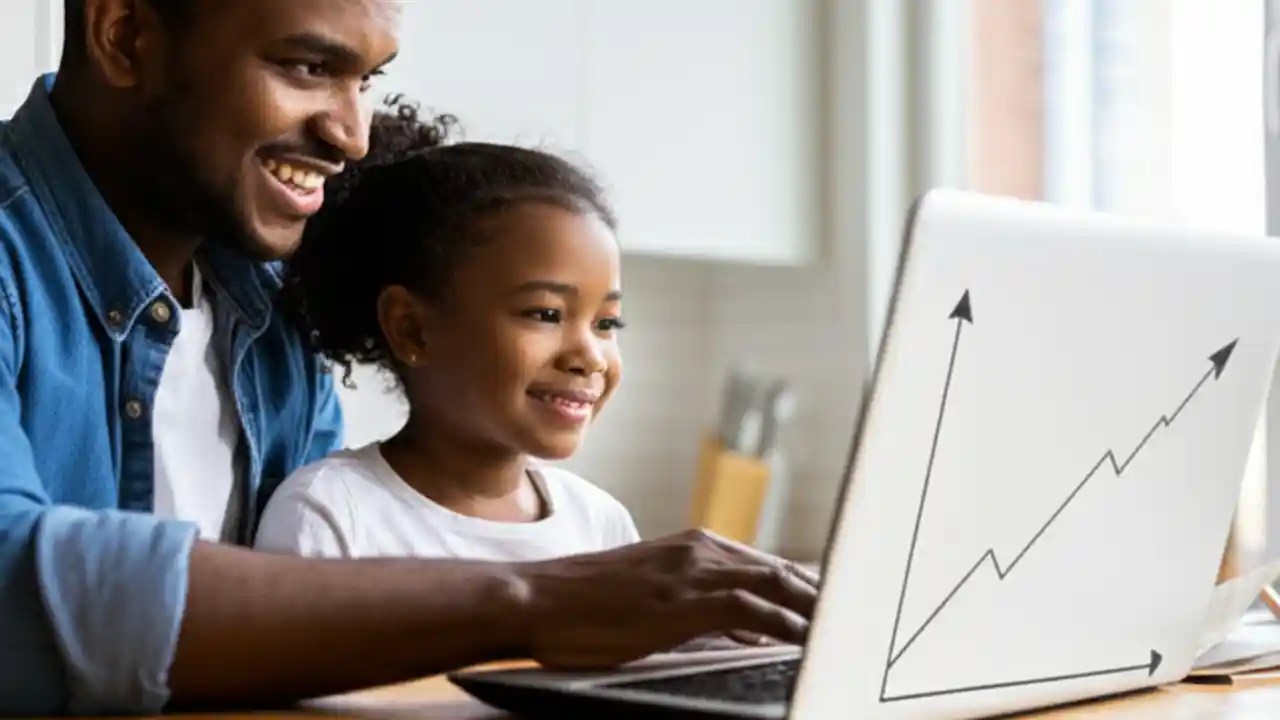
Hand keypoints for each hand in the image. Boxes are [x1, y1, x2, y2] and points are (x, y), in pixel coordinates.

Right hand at [515, 529, 818, 668]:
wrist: (535, 597)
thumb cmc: (584, 604)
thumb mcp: (648, 594)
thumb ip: (694, 604)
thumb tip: (742, 631)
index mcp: (693, 546)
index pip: (766, 565)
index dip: (806, 587)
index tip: (834, 607)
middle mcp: (700, 550)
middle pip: (781, 571)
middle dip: (821, 596)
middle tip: (857, 619)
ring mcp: (692, 572)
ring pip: (774, 585)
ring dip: (814, 610)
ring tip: (846, 632)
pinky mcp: (682, 601)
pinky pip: (749, 611)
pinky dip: (783, 625)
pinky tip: (804, 641)